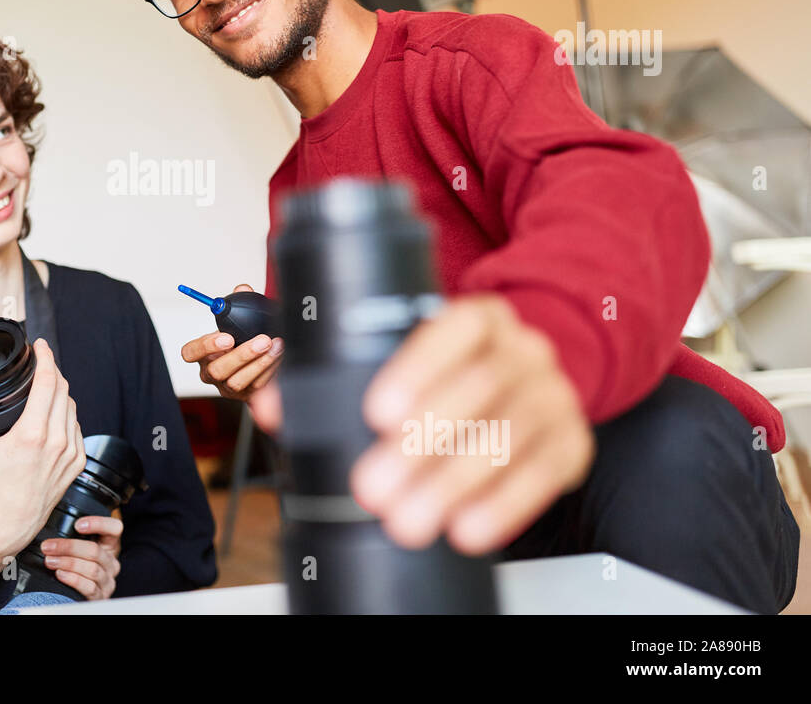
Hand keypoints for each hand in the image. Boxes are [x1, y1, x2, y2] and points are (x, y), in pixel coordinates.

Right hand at [0, 338, 85, 598]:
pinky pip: (76, 427)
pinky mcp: (77, 462)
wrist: (11, 523)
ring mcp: (70, 452)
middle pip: (63, 389)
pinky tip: (54, 412)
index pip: (48, 382)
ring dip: (60, 392)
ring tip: (46, 384)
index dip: (46, 358)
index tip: (40, 346)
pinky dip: (66, 415)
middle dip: (52, 370)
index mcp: (32, 434)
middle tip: (40, 360)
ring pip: (71, 407)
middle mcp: (56, 442)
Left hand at [40, 515, 122, 599]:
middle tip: (48, 546)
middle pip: (95, 550)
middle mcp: (111, 562)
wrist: (77, 598)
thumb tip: (51, 527)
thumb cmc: (76, 568)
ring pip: (92, 569)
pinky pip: (90, 587)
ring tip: (50, 561)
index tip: (77, 525)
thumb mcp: (79, 550)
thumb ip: (73, 538)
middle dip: (69, 547)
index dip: (98, 523)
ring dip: (68, 563)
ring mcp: (107, 580)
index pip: (114, 528)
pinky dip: (73, 579)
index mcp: (108, 545)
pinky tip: (60, 574)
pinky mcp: (100, 596)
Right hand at [179, 284, 283, 400]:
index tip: (226, 337)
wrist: (257, 360)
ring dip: (259, 363)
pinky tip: (279, 356)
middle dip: (241, 355)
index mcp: (203, 354)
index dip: (205, 346)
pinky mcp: (245, 396)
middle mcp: (211, 373)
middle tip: (261, 340)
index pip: (190, 353)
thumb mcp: (237, 321)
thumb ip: (239, 305)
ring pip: (237, 381)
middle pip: (216, 370)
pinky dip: (269, 370)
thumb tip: (243, 290)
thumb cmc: (241, 339)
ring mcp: (227, 387)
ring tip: (275, 346)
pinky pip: (256, 387)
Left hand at [349, 294, 593, 555]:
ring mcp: (553, 395)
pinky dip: (503, 506)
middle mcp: (523, 349)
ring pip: (509, 434)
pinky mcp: (572, 443)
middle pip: (480, 388)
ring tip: (408, 520)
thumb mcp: (400, 363)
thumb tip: (274, 408)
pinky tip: (466, 528)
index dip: (417, 368)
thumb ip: (334, 379)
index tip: (376, 412)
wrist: (525, 385)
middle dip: (422, 444)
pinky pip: (543, 474)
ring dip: (454, 484)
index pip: (455, 328)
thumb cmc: (448, 375)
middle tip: (374, 486)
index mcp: (479, 318)